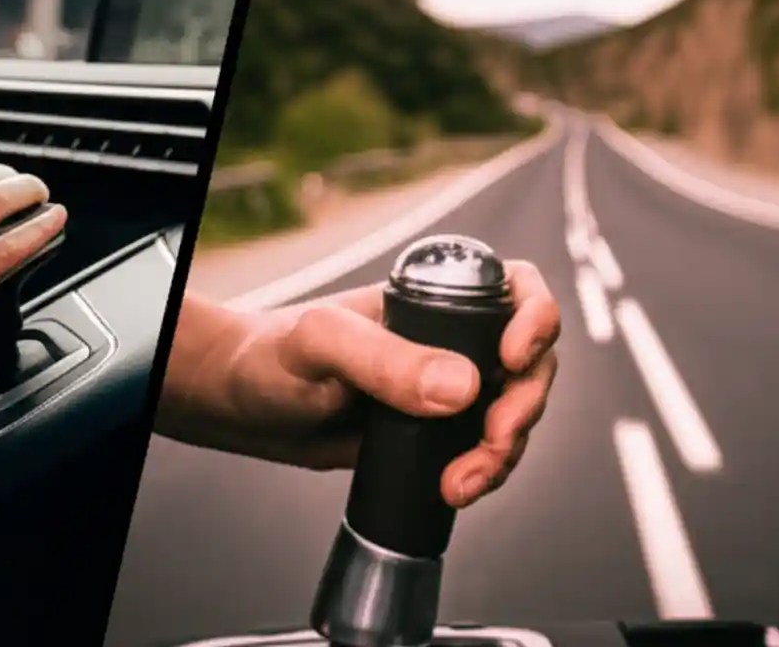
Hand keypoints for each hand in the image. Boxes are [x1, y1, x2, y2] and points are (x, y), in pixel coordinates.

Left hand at [159, 261, 558, 507]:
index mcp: (431, 299)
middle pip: (529, 362)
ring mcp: (444, 386)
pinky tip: (454, 488)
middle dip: (524, 406)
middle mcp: (447, 338)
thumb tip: (459, 387)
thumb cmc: (269, 355)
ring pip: (512, 413)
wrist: (242, 407)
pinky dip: (484, 472)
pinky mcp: (433, 432)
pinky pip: (483, 449)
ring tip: (461, 482)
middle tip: (493, 439)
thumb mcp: (321, 344)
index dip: (535, 321)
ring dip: (504, 452)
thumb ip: (384, 360)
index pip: (515, 289)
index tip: (512, 359)